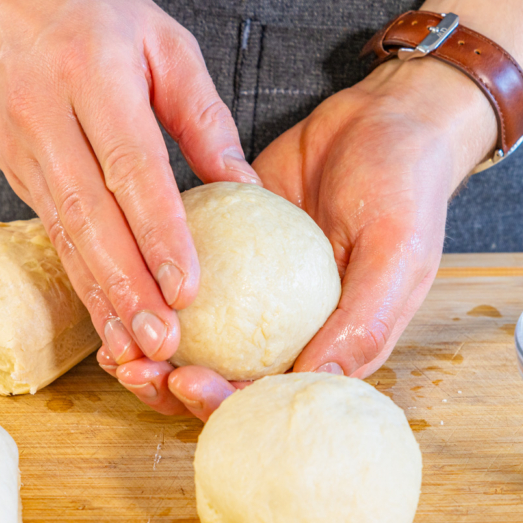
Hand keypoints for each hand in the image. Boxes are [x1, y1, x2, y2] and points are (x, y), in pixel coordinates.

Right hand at [0, 0, 260, 370]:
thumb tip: (246, 190)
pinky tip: (107, 321)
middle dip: (127, 286)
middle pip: (89, 214)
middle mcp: (47, 115)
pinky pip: (53, 233)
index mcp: (92, 72)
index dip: (159, 232)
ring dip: (100, 298)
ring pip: (65, 235)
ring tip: (136, 351)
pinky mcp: (12, 169)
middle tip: (163, 343)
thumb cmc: (87, 4)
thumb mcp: (161, 37)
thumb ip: (203, 115)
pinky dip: (81, 280)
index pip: (129, 164)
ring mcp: (21, 147)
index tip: (190, 287)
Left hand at [100, 56, 496, 418]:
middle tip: (135, 369)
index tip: (186, 384)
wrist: (385, 118)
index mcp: (334, 347)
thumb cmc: (406, 187)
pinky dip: (152, 294)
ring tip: (116, 350)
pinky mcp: (227, 253)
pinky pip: (185, 283)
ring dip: (156, 354)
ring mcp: (253, 294)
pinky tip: (119, 291)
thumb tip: (319, 380)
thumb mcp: (399, 252)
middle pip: (224, 380)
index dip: (225, 404)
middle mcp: (289, 329)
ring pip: (198, 343)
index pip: (272, 397)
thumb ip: (367, 321)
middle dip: (173, 388)